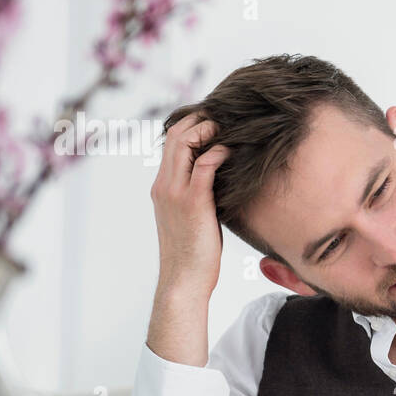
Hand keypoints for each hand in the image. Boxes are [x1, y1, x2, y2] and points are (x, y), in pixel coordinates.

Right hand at [150, 112, 228, 301]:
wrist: (184, 279)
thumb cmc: (194, 253)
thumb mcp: (190, 217)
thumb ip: (197, 195)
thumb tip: (218, 182)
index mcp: (162, 187)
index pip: (169, 143)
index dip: (190, 126)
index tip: (212, 122)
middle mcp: (164, 185)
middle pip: (175, 135)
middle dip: (199, 119)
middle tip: (223, 116)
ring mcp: (176, 192)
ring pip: (185, 144)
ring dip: (208, 129)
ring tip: (228, 128)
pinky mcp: (193, 202)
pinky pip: (205, 166)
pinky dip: (219, 152)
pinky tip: (233, 152)